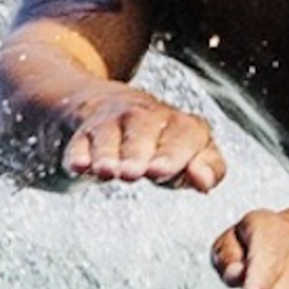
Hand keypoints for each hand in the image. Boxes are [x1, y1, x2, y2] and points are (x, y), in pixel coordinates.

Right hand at [60, 86, 225, 190]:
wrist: (110, 106)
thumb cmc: (163, 142)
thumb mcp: (192, 152)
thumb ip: (210, 168)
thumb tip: (205, 182)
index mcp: (178, 123)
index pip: (182, 134)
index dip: (172, 153)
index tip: (161, 172)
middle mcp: (144, 116)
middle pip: (142, 128)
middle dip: (137, 151)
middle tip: (132, 173)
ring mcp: (111, 121)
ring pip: (109, 133)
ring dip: (107, 153)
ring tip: (107, 172)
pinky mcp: (84, 130)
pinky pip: (79, 140)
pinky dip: (78, 153)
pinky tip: (78, 166)